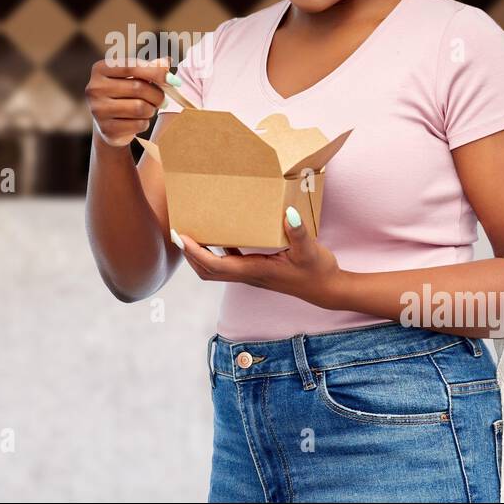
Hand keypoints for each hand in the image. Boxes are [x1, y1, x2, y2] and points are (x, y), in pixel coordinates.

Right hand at [85, 55, 172, 147]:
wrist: (108, 124)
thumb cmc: (124, 94)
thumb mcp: (134, 77)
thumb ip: (149, 68)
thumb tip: (166, 61)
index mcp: (100, 69)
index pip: (132, 67)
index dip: (155, 72)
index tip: (171, 79)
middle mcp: (94, 88)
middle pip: (138, 88)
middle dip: (157, 94)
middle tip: (162, 99)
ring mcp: (98, 110)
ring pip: (140, 108)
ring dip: (151, 110)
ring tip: (149, 109)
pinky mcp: (106, 129)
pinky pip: (138, 125)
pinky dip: (144, 123)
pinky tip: (139, 121)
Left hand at [170, 207, 347, 310]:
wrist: (326, 290)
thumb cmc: (318, 271)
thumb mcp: (310, 250)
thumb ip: (299, 232)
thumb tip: (289, 213)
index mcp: (255, 270)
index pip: (215, 264)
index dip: (195, 252)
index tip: (181, 236)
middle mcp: (248, 276)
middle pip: (207, 270)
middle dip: (189, 254)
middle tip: (176, 232)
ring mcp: (251, 275)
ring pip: (214, 270)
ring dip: (198, 255)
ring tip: (189, 234)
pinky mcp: (256, 272)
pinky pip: (227, 264)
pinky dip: (214, 253)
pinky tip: (217, 235)